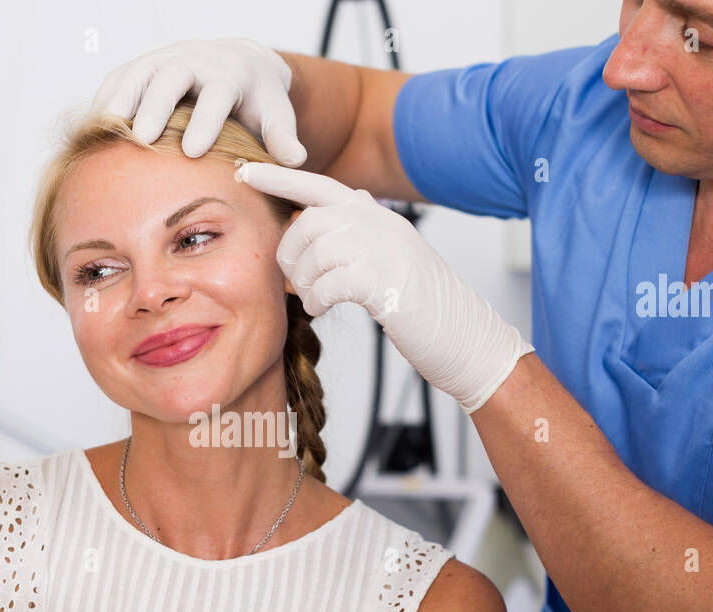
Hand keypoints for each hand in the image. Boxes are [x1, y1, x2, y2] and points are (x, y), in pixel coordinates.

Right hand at [91, 36, 306, 165]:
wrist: (239, 66)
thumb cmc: (256, 100)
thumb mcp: (276, 115)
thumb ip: (283, 138)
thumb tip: (295, 161)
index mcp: (230, 73)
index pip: (217, 93)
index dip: (205, 119)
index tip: (193, 150)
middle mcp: (195, 60)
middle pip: (171, 76)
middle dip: (156, 105)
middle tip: (143, 138)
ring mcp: (164, 59)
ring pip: (138, 72)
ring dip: (121, 100)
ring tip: (106, 133)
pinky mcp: (143, 66)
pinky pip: (118, 78)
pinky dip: (104, 101)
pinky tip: (92, 131)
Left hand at [238, 162, 533, 413]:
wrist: (467, 339)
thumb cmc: (425, 307)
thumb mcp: (394, 256)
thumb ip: (365, 231)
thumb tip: (343, 202)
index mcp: (378, 217)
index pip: (319, 185)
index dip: (279, 178)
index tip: (245, 172)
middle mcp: (381, 225)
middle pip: (308, 222)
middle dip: (289, 256)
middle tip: (296, 283)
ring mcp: (385, 250)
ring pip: (315, 252)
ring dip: (304, 284)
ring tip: (315, 301)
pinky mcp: (384, 281)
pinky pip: (328, 283)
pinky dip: (318, 300)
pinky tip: (324, 309)